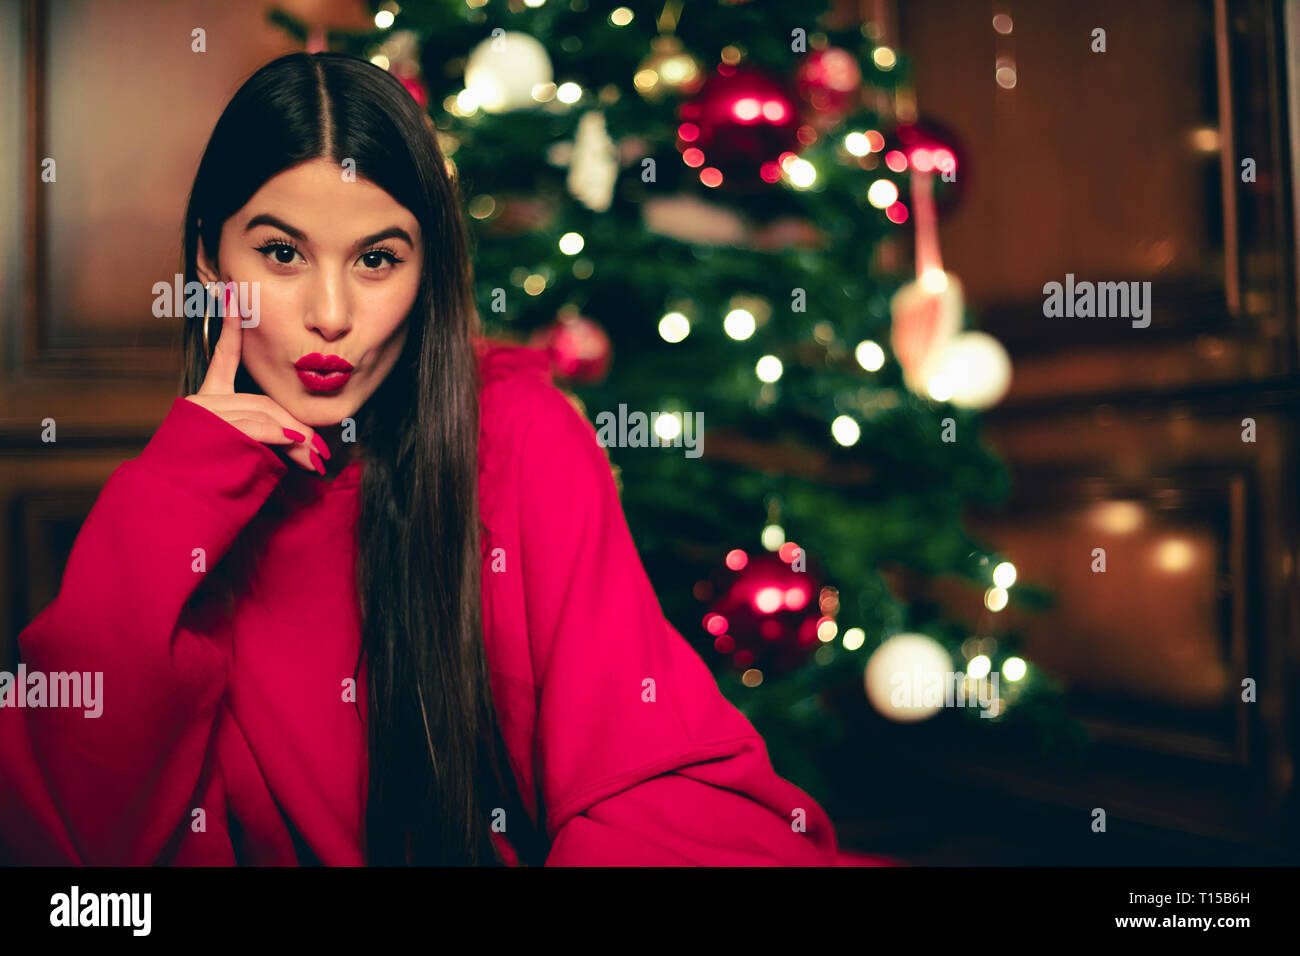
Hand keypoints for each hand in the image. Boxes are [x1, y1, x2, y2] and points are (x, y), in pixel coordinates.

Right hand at [184, 285, 328, 473]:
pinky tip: (295, 441)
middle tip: (320, 453)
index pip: (223, 357)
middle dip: (295, 427)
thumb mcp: (240, 454)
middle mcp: (203, 403)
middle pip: (264, 403)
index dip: (232, 327)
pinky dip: (278, 434)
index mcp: (206, 401)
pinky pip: (254, 427)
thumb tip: (304, 440)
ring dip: (295, 440)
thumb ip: (266, 437)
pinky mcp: (209, 428)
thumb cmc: (208, 484)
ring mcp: (204, 414)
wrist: (172, 505)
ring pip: (264, 417)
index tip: (234, 296)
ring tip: (315, 461)